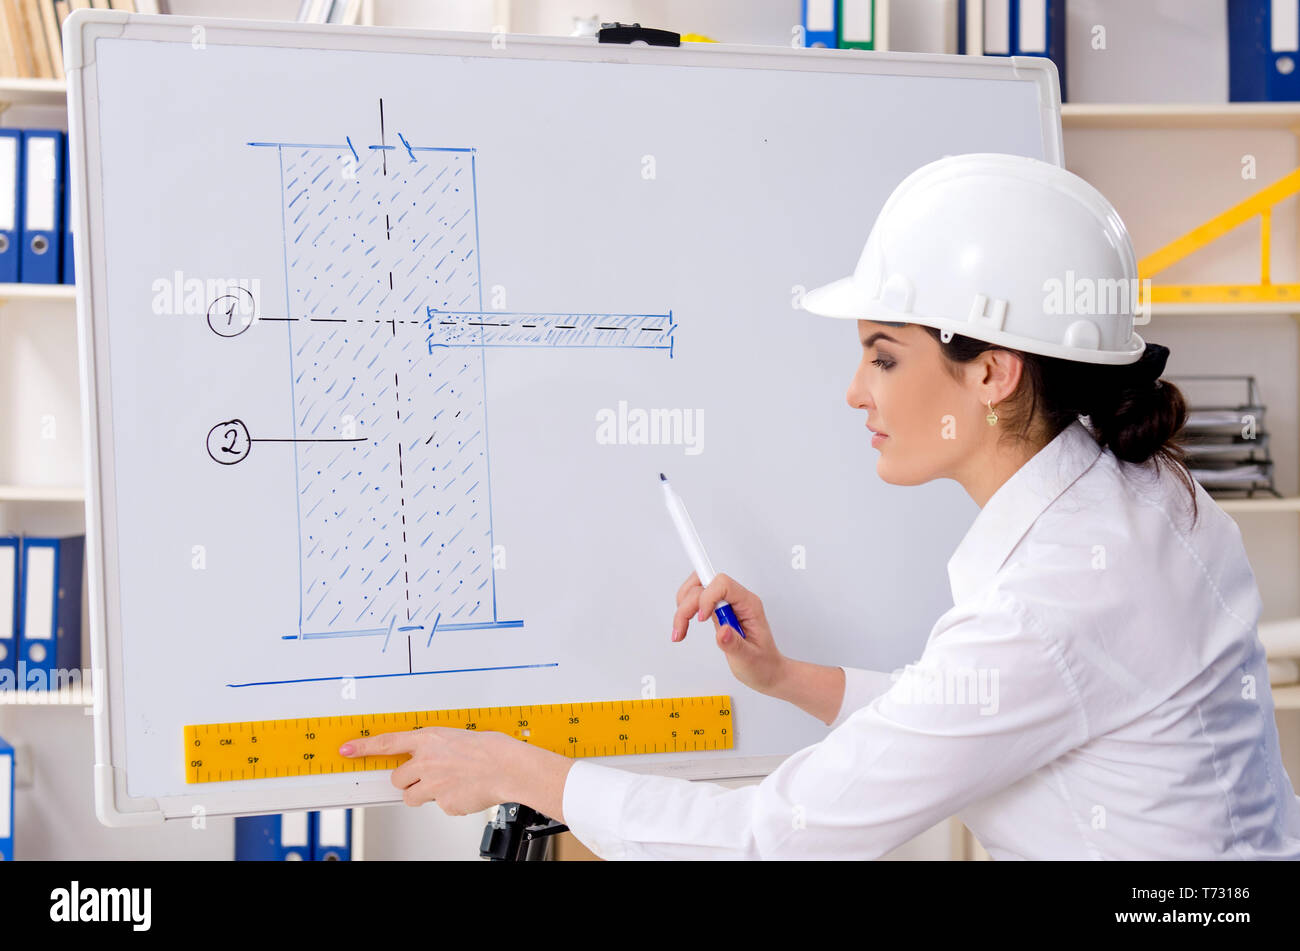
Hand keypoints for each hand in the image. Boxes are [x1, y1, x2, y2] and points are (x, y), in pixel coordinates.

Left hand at [339, 727, 518, 815]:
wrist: (507, 767)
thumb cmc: (488, 749)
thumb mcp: (455, 737)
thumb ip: (433, 748)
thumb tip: (423, 758)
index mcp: (428, 739)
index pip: (386, 742)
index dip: (363, 747)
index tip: (347, 749)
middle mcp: (425, 760)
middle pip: (397, 778)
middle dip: (408, 780)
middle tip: (428, 776)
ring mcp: (432, 783)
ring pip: (411, 796)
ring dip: (423, 793)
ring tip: (448, 784)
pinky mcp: (442, 803)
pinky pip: (437, 806)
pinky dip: (448, 801)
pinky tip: (463, 791)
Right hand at [671, 571, 786, 694]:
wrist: (767, 671)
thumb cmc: (763, 664)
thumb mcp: (750, 658)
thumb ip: (735, 644)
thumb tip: (722, 631)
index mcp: (749, 605)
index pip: (724, 585)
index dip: (707, 596)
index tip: (701, 618)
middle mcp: (737, 601)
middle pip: (704, 582)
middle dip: (688, 603)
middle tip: (681, 626)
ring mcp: (726, 605)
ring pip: (696, 589)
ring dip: (683, 608)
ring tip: (680, 630)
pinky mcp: (718, 611)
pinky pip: (696, 601)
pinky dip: (684, 613)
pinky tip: (682, 628)